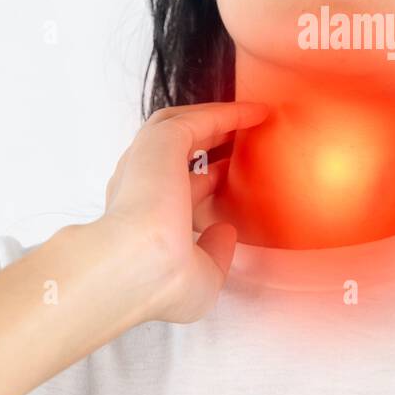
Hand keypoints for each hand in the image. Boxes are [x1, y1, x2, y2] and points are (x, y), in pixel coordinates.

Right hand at [92, 100, 269, 323]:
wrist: (138, 265)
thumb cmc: (162, 282)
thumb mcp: (200, 278)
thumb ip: (214, 253)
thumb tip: (225, 231)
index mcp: (141, 219)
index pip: (173, 191)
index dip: (204, 182)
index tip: (227, 177)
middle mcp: (139, 186)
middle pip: (174, 152)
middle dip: (207, 141)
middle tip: (241, 136)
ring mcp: (146, 161)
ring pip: (179, 126)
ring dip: (215, 119)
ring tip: (252, 115)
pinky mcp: (160, 142)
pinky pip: (197, 118)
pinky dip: (227, 113)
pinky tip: (256, 112)